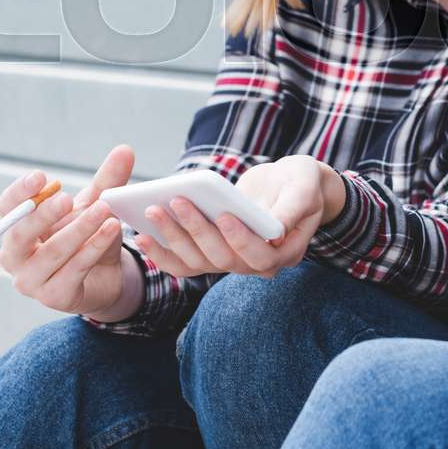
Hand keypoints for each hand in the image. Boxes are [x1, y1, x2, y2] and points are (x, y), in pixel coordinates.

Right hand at [0, 145, 137, 318]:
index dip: (21, 192)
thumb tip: (125, 149)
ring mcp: (31, 280)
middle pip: (20, 233)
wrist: (104, 278)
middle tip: (67, 199)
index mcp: (16, 228)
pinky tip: (111, 230)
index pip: (7, 207)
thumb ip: (108, 180)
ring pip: (52, 252)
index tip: (41, 177)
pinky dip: (94, 248)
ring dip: (79, 230)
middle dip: (44, 215)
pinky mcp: (53, 297)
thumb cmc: (88, 237)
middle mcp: (15, 256)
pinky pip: (74, 269)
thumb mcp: (97, 205)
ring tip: (105, 210)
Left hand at [132, 155, 344, 279]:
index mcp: (284, 252)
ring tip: (153, 210)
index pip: (260, 255)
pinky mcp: (213, 253)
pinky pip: (184, 263)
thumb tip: (276, 228)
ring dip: (173, 239)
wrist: (291, 186)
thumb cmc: (301, 183)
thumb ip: (294, 207)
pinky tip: (142, 235)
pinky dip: (162, 253)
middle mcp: (257, 264)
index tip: (224, 214)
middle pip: (222, 260)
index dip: (241, 239)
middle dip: (197, 231)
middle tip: (176, 202)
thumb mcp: (305, 187)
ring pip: (199, 262)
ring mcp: (232, 261)